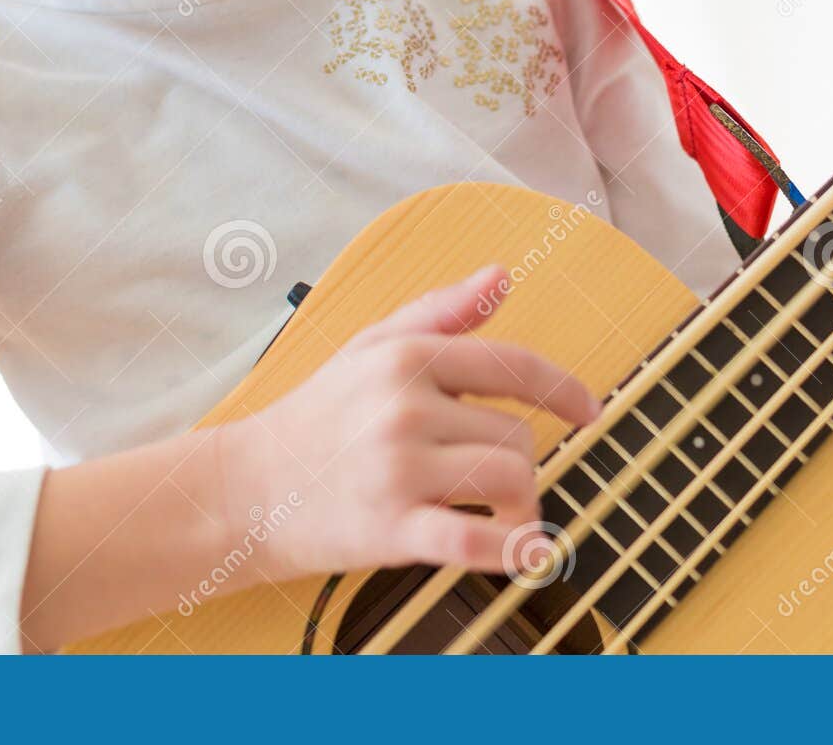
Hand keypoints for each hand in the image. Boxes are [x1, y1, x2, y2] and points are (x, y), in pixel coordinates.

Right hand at [213, 265, 599, 580]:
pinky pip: (476, 540)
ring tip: (504, 519)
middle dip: (521, 462)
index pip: (512, 365)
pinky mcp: (390, 527)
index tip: (588, 411)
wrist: (244, 489)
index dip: (564, 389)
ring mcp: (397, 468)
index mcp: (406, 357)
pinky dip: (514, 552)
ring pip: (510, 481)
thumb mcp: (370, 347)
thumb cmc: (315, 417)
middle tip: (495, 481)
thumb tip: (501, 276)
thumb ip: (441, 311)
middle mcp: (404, 407)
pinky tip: (527, 556)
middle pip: (517, 436)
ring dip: (523, 509)